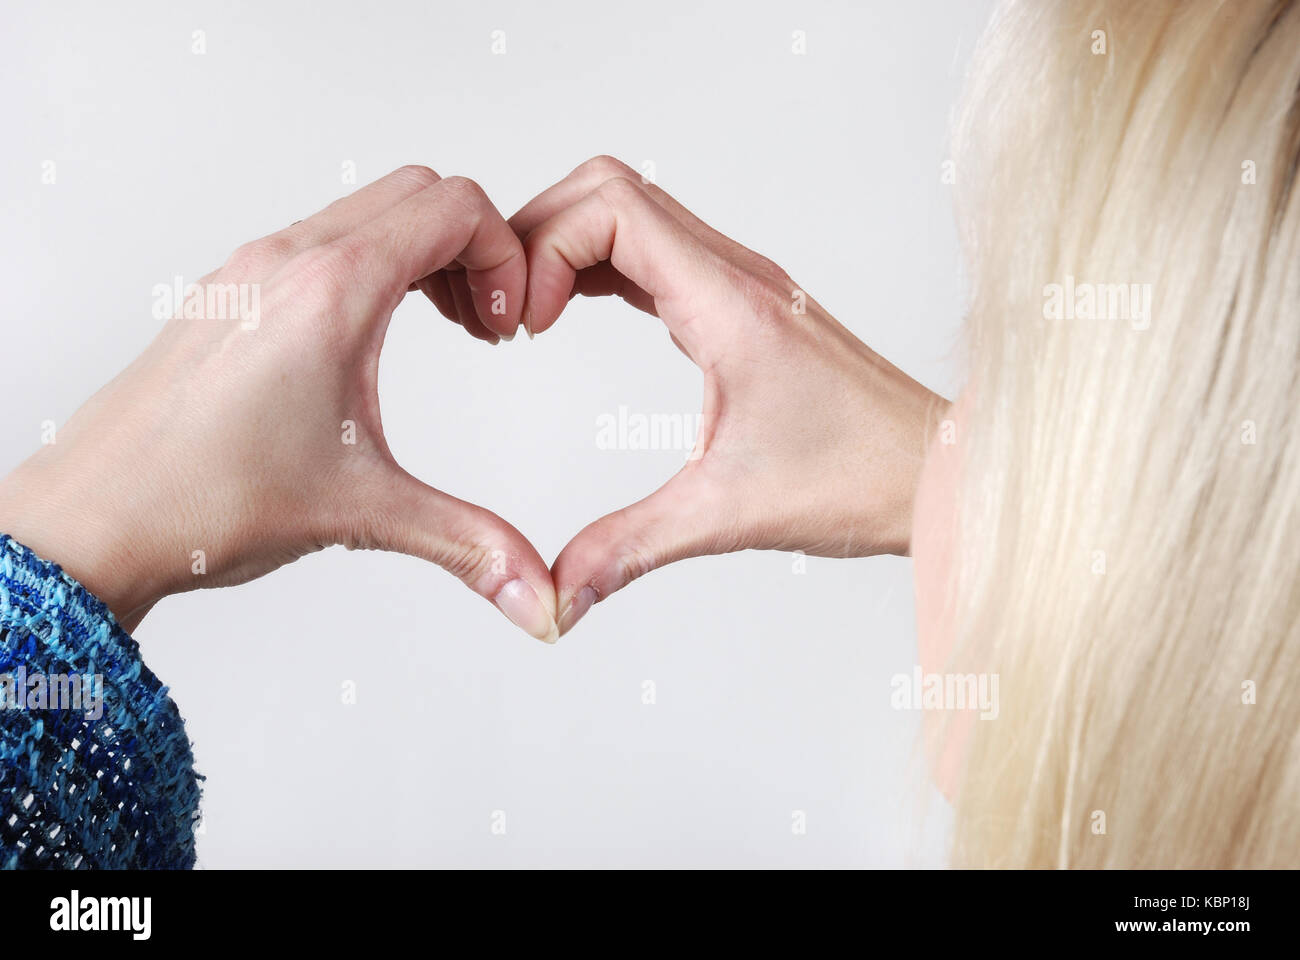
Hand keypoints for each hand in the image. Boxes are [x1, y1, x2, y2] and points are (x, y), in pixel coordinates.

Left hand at [0, 166, 559, 640]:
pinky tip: (367, 342)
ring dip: (420, 255)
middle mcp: (287, 260)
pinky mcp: (228, 293)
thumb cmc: (200, 499)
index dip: (508, 256)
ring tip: (440, 330)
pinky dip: (369, 267)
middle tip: (483, 324)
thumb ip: (470, 545)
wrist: (91, 519)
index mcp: (331, 290)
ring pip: (365, 211)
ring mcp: (250, 271)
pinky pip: (318, 240)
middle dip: (473, 249)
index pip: (455, 208)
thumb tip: (540, 597)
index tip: (507, 325)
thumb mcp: (362, 513)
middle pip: (418, 193)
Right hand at [509, 157, 945, 634]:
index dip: (544, 248)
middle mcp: (734, 273)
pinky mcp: (740, 304)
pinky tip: (575, 315)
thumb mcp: (727, 515)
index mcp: (728, 304)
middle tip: (511, 315)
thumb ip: (629, 549)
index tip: (525, 326)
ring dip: (566, 246)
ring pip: (630, 210)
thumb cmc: (862, 479)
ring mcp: (738, 282)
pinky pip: (654, 251)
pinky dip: (598, 266)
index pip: (610, 208)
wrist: (938, 473)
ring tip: (530, 316)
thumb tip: (555, 595)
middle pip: (608, 188)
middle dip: (537, 236)